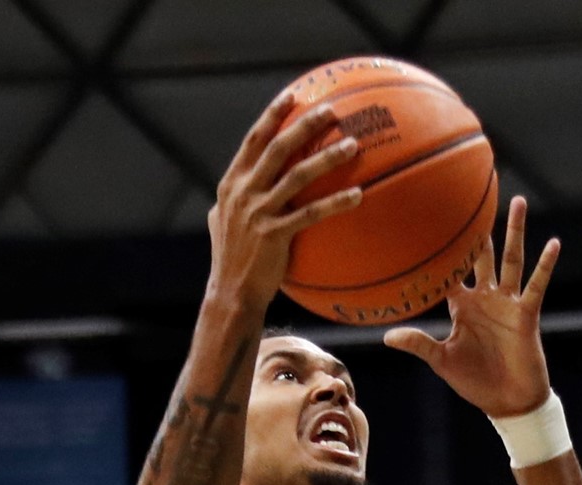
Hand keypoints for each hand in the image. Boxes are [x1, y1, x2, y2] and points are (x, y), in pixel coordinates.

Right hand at [207, 94, 363, 308]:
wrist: (230, 293)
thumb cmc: (232, 259)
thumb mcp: (223, 222)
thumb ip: (234, 199)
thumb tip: (247, 184)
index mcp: (232, 184)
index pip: (254, 140)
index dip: (273, 116)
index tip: (294, 95)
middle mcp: (243, 192)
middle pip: (278, 148)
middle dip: (305, 125)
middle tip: (332, 111)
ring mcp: (258, 212)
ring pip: (297, 176)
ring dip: (327, 158)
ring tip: (354, 145)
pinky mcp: (274, 235)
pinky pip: (311, 213)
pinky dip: (335, 202)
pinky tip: (358, 195)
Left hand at [384, 195, 558, 417]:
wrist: (507, 402)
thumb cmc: (475, 382)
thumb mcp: (442, 360)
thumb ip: (419, 343)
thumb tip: (386, 337)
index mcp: (462, 306)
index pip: (449, 272)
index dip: (439, 251)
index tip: (426, 222)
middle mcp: (485, 297)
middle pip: (480, 255)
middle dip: (478, 227)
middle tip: (473, 193)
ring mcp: (507, 303)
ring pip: (511, 259)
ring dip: (515, 231)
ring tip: (517, 201)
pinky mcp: (526, 314)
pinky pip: (536, 285)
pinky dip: (545, 265)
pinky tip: (553, 243)